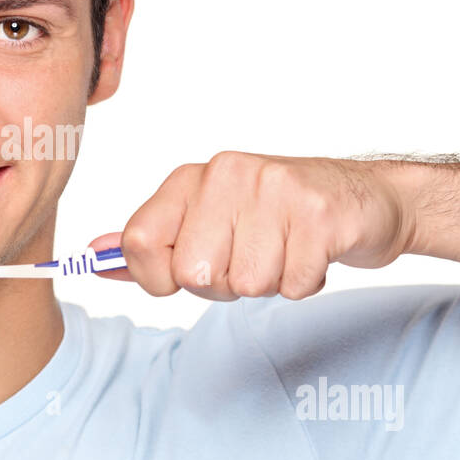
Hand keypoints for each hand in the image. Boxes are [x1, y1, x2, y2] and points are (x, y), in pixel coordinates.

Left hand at [88, 152, 415, 300]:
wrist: (365, 199)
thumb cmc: (278, 217)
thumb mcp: (207, 221)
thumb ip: (151, 242)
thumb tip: (93, 256)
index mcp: (192, 178)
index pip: (139, 244)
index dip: (160, 278)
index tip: (190, 270)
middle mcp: (228, 174)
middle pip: (193, 273)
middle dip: (225, 284)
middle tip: (254, 257)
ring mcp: (276, 190)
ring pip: (247, 284)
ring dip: (270, 283)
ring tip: (286, 250)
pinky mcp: (320, 214)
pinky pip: (294, 285)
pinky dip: (305, 283)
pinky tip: (313, 252)